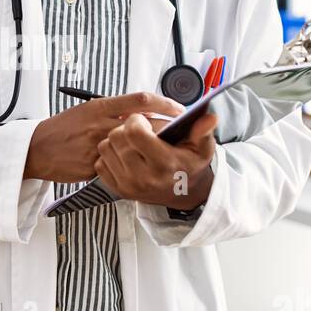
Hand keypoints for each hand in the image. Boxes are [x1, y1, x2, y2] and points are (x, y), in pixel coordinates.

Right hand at [24, 91, 184, 183]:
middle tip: (179, 132)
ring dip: (152, 148)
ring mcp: (99, 146)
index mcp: (100, 107)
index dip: (165, 103)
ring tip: (163, 150)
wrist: (38, 148)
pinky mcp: (95, 166)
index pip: (141, 100)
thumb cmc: (63, 128)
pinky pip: (120, 164)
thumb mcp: (87, 110)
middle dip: (167, 129)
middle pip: (146, 124)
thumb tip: (142, 111)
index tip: (179, 108)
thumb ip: (113, 110)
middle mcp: (101, 124)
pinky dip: (132, 164)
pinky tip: (138, 165)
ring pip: (136, 147)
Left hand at [94, 110, 217, 210]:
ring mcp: (128, 185)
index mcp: (163, 163)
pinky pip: (100, 163)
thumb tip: (210, 117)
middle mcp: (144, 177)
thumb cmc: (189, 166)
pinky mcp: (117, 190)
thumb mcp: (202, 149)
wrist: (181, 193)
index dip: (136, 120)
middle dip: (125, 128)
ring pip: (105, 147)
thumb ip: (204, 131)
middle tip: (137, 131)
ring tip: (131, 143)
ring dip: (115, 141)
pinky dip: (109, 156)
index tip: (143, 121)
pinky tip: (124, 156)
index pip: (134, 132)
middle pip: (117, 137)